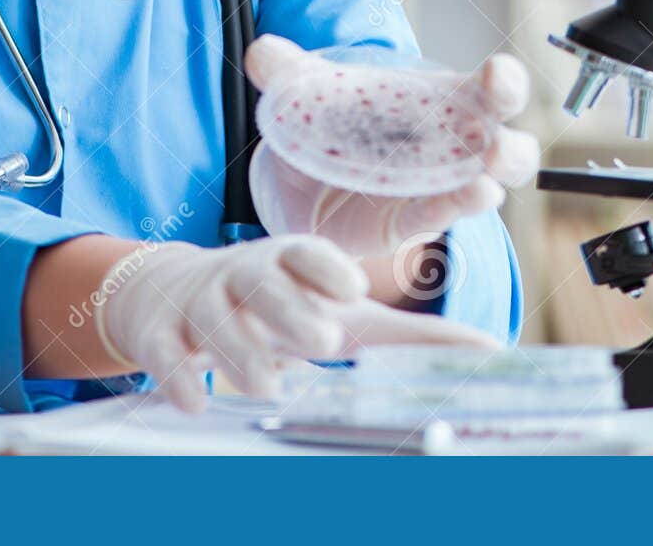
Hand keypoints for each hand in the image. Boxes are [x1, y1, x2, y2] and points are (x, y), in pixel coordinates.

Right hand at [94, 235, 494, 411]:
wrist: (171, 292)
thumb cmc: (278, 306)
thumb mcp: (339, 314)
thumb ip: (410, 334)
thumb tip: (492, 348)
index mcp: (289, 262)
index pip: (306, 252)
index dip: (327, 267)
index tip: (353, 286)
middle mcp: (244, 274)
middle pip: (263, 281)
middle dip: (290, 308)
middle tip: (322, 340)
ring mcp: (198, 300)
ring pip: (215, 318)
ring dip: (241, 350)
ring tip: (268, 386)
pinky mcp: (159, 331)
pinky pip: (166, 348)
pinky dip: (178, 375)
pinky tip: (196, 400)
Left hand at [245, 36, 539, 256]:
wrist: (295, 184)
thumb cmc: (326, 123)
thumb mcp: (306, 92)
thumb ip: (285, 71)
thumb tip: (261, 52)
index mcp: (440, 101)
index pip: (489, 89)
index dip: (504, 82)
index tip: (497, 77)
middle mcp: (452, 144)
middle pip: (508, 143)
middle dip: (514, 145)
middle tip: (498, 143)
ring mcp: (436, 187)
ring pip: (488, 186)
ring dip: (493, 181)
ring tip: (486, 176)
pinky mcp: (410, 221)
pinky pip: (436, 217)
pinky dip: (448, 208)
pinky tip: (458, 198)